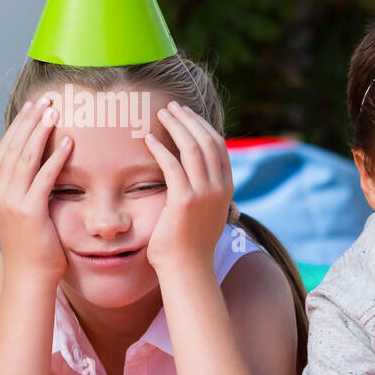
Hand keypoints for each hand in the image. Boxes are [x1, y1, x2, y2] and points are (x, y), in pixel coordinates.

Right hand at [0, 97, 72, 284]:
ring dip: (41, 132)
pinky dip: (56, 158)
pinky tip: (69, 143)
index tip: (34, 106)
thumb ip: (26, 191)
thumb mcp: (23, 213)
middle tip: (46, 99)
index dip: (20, 125)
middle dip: (30, 120)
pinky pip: (44, 178)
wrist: (29, 276)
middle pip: (14, 146)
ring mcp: (11, 201)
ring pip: (26, 157)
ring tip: (56, 112)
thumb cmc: (33, 247)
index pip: (6, 148)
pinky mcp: (29, 212)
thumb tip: (41, 170)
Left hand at [144, 102, 233, 275]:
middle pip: (207, 141)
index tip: (185, 114)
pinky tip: (148, 139)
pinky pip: (172, 165)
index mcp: (226, 188)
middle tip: (171, 107)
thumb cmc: (190, 243)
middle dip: (189, 119)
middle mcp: (220, 188)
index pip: (218, 146)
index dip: (202, 125)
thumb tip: (196, 174)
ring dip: (175, 126)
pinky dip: (160, 148)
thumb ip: (205, 191)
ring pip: (192, 148)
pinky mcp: (185, 200)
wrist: (187, 268)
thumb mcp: (206, 212)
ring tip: (160, 114)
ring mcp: (205, 194)